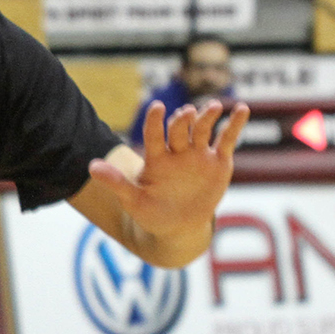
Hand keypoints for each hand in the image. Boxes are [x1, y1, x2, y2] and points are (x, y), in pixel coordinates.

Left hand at [89, 99, 248, 239]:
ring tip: (214, 106)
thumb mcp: (133, 200)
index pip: (154, 134)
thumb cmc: (152, 213)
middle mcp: (177, 151)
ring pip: (203, 130)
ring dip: (208, 117)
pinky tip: (243, 109)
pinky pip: (227, 139)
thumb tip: (91, 167)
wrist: (179, 227)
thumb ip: (116, 183)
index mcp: (156, 158)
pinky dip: (235, 125)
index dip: (155, 121)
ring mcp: (199, 154)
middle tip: (187, 112)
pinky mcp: (219, 160)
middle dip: (183, 121)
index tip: (157, 107)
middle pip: (180, 130)